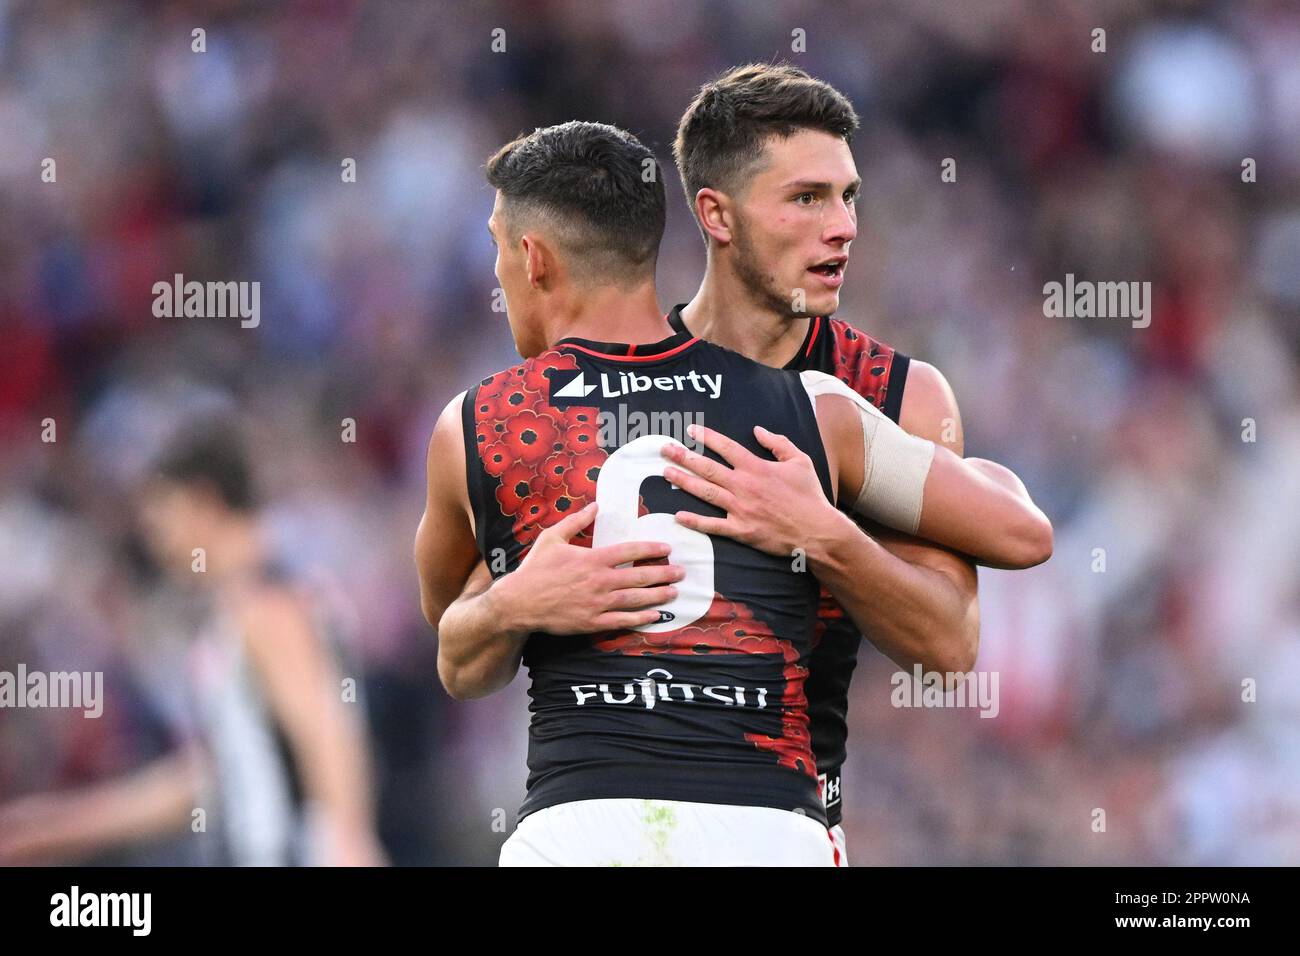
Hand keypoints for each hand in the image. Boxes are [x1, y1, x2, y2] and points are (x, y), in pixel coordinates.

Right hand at [496, 502, 684, 633]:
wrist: (520, 602)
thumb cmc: (535, 569)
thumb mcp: (552, 538)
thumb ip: (576, 522)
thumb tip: (595, 506)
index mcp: (592, 559)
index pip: (629, 551)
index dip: (650, 548)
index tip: (666, 548)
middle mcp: (599, 581)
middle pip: (639, 576)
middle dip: (663, 573)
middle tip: (681, 572)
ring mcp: (598, 603)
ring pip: (636, 599)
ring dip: (658, 595)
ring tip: (674, 592)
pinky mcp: (592, 622)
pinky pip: (623, 620)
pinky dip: (641, 618)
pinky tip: (655, 615)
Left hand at [662, 423, 836, 557]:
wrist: (817, 530)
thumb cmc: (810, 495)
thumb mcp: (800, 461)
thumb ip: (778, 443)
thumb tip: (757, 430)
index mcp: (757, 468)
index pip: (726, 447)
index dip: (707, 437)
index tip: (690, 430)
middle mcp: (744, 486)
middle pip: (707, 468)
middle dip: (684, 456)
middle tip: (665, 449)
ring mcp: (740, 509)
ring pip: (705, 492)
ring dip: (683, 481)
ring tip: (666, 473)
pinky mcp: (741, 530)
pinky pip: (713, 525)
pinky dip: (695, 521)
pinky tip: (678, 515)